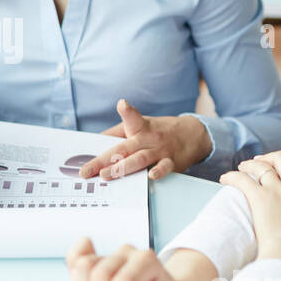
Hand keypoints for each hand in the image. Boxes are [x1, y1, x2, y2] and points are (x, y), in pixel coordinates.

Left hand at [79, 99, 208, 180]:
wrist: (192, 134)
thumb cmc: (159, 131)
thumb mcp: (140, 125)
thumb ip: (117, 132)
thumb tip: (95, 141)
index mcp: (140, 127)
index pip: (132, 118)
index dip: (127, 110)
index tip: (123, 104)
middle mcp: (149, 138)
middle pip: (124, 148)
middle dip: (104, 159)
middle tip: (88, 169)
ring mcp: (160, 150)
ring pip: (139, 159)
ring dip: (122, 168)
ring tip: (107, 175)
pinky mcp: (172, 162)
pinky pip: (164, 167)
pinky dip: (158, 172)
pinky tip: (151, 176)